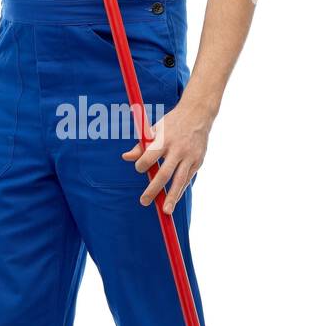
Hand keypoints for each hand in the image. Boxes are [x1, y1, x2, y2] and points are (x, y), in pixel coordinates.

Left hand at [121, 96, 212, 213]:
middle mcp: (178, 149)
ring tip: (166, 211)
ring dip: (172, 197)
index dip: (142, 165)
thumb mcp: (155, 129)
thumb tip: (126, 158)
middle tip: (144, 202)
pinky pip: (187, 179)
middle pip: (165, 173)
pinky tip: (173, 201)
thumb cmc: (172, 123)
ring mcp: (190, 156)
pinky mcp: (198, 162)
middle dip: (154, 189)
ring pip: (180, 180)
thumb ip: (141, 146)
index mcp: (165, 139)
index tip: (140, 169)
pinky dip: (180, 190)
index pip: (150, 157)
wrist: (198, 114)